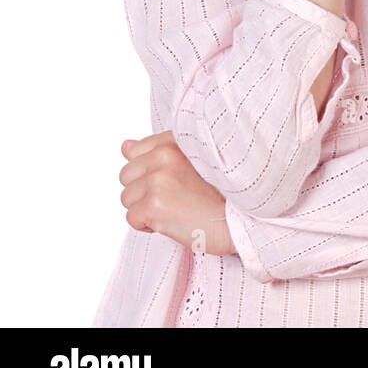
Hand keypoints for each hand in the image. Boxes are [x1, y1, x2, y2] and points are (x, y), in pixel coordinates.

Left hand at [119, 132, 235, 257]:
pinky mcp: (155, 205)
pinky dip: (148, 226)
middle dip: (144, 191)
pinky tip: (174, 221)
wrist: (243, 221)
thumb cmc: (224, 194)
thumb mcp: (194, 162)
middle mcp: (166, 155)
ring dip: (146, 209)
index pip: (136, 151)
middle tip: (176, 197)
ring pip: (127, 198)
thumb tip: (125, 146)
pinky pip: (132, 218)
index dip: (149, 171)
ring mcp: (159, 179)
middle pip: (126, 176)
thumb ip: (158, 151)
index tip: (173, 180)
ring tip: (176, 209)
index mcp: (177, 141)